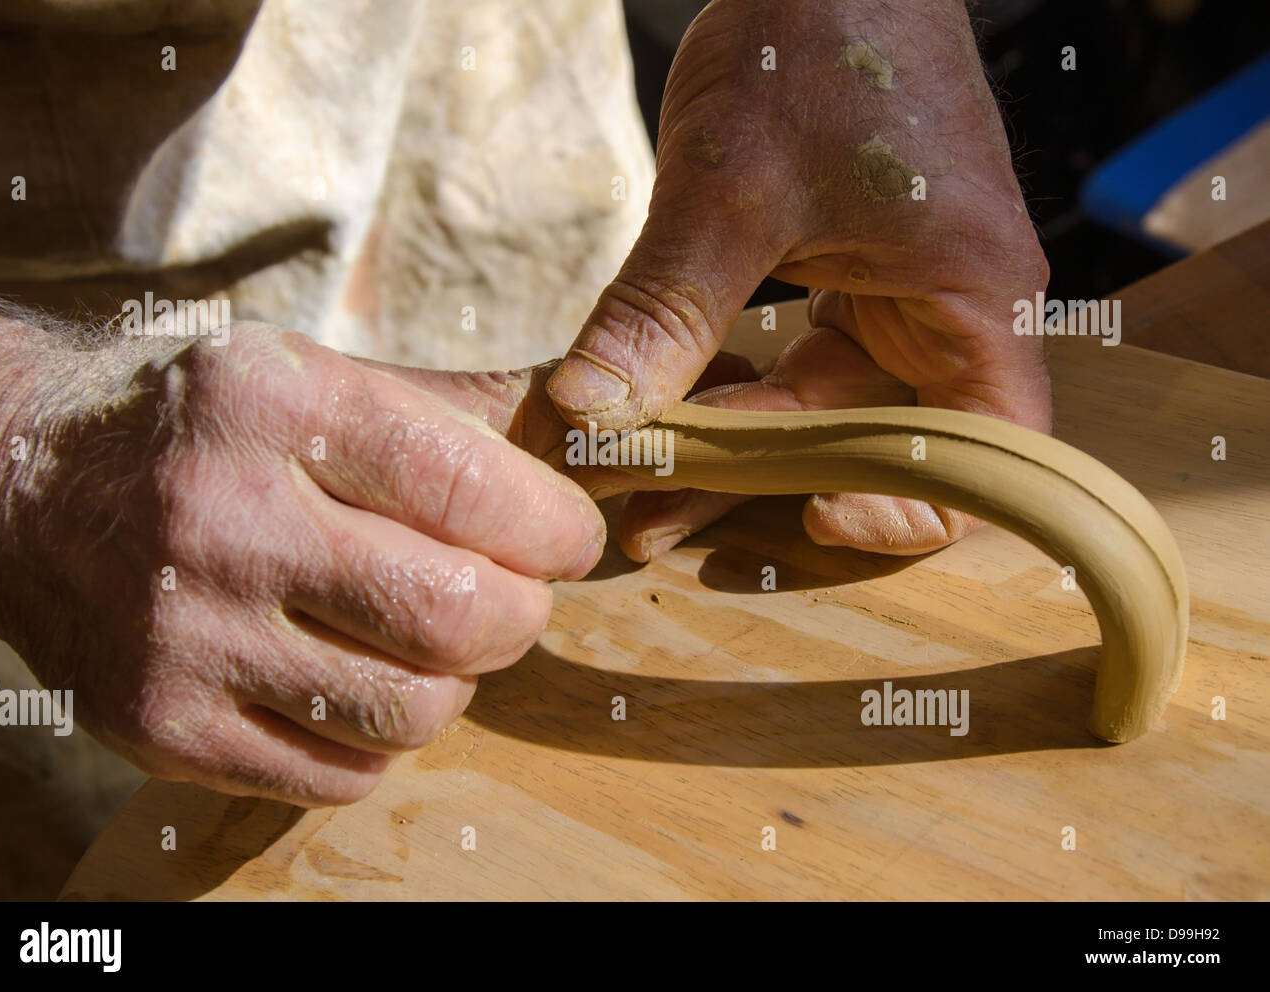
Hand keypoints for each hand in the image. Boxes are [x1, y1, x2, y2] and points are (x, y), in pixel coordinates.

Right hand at [0, 317, 603, 805]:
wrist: (24, 487)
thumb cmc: (199, 426)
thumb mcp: (310, 374)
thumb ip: (444, 415)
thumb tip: (578, 457)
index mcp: (272, 407)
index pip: (465, 485)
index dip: (552, 525)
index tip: (569, 538)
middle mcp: (220, 521)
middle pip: (452, 613)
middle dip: (522, 614)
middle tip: (513, 597)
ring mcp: (183, 636)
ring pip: (410, 709)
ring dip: (456, 682)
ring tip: (427, 641)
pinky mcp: (159, 726)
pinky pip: (341, 774)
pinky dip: (384, 737)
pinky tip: (359, 684)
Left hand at [545, 0, 1051, 559]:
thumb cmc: (815, 37)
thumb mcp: (729, 185)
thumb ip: (662, 308)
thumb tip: (583, 414)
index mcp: (975, 294)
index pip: (989, 452)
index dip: (914, 505)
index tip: (813, 511)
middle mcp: (948, 310)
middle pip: (876, 447)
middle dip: (765, 491)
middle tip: (652, 520)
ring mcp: (898, 298)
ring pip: (820, 415)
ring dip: (728, 452)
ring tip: (628, 482)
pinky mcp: (848, 283)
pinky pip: (793, 368)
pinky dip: (727, 395)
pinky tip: (650, 413)